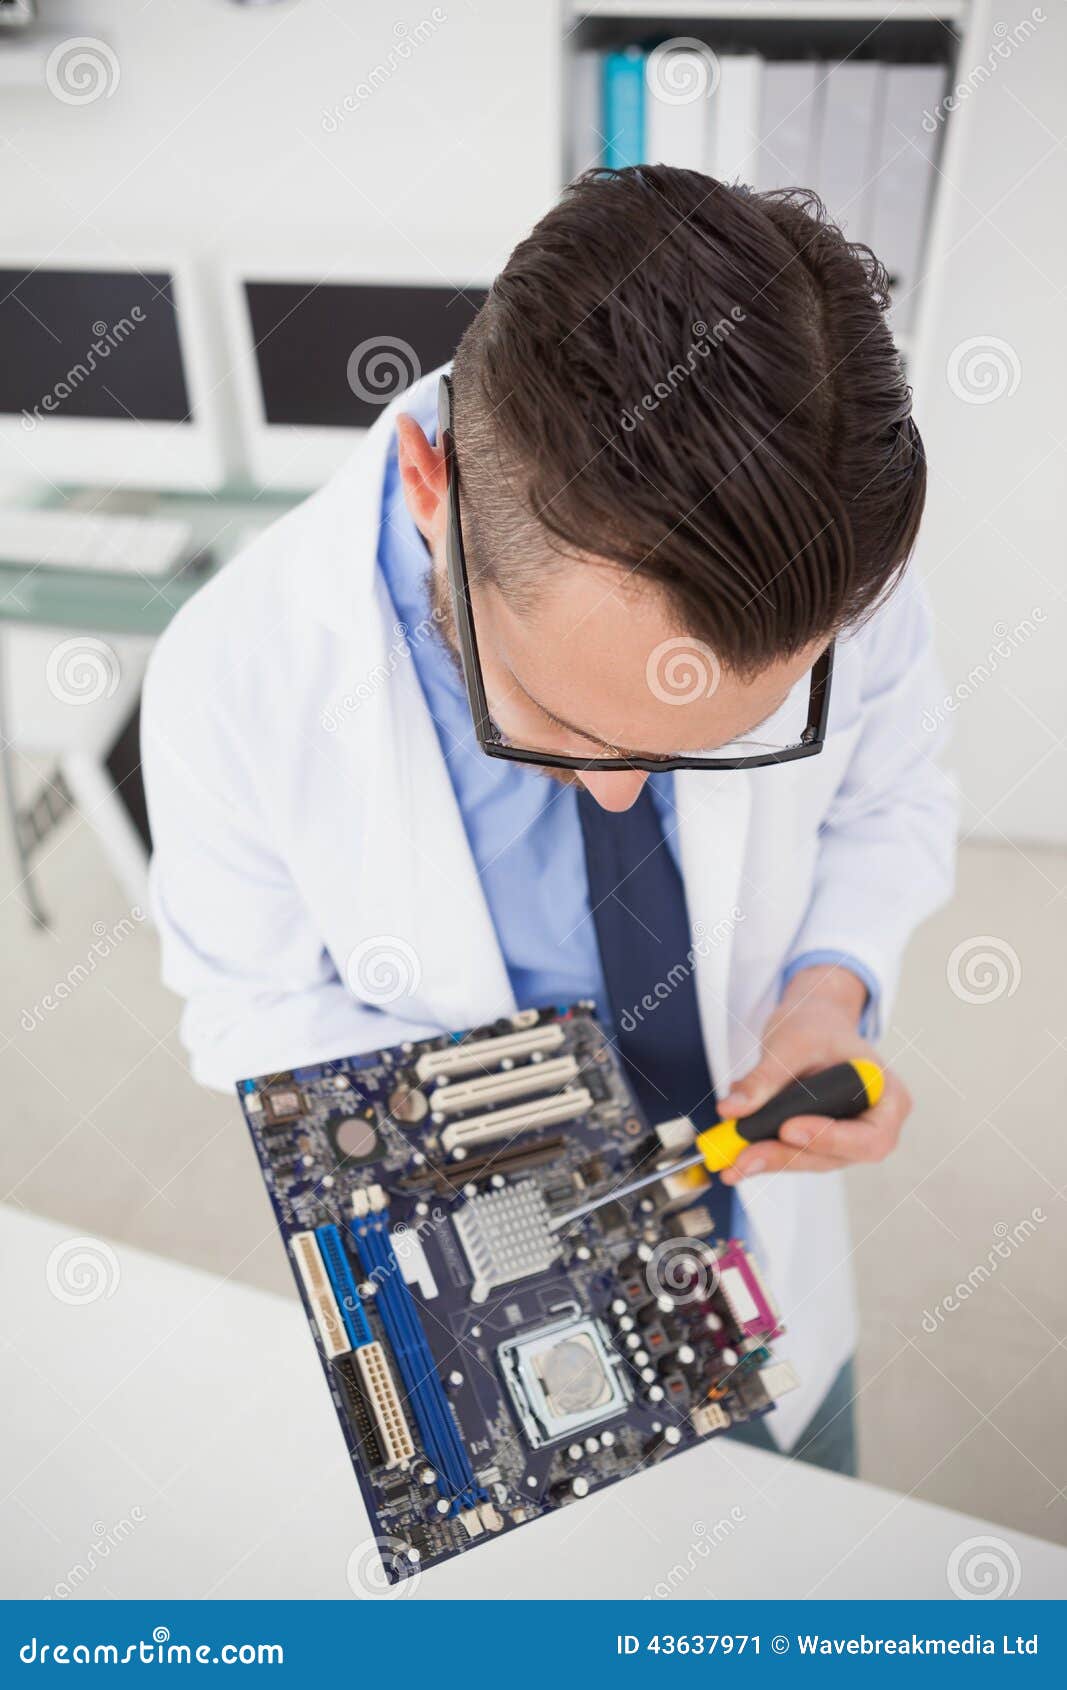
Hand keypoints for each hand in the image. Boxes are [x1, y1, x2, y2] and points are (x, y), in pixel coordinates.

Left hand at [714, 964, 909, 1182]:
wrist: (811, 1023)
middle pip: (837, 1156)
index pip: (871, 1136)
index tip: (789, 1128)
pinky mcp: (817, 1144)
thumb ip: (766, 1076)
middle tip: (743, 1156)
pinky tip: (733, 1159)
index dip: (832, 1138)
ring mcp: (846, 1139)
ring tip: (731, 1160)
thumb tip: (732, 1109)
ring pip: (810, 1161)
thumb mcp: (792, 1041)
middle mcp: (873, 1125)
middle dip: (787, 1156)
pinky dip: (764, 1155)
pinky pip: (793, 1155)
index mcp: (888, 1096)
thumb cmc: (816, 1027)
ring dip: (770, 1161)